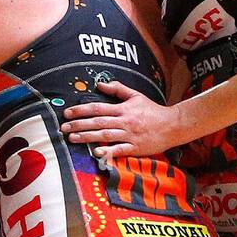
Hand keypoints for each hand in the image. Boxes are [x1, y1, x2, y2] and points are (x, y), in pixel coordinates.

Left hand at [61, 79, 181, 157]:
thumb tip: (100, 83)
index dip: (81, 110)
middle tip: (63, 127)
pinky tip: (96, 153)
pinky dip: (108, 151)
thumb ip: (118, 89)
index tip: (67, 113)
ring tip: (72, 138)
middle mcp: (124, 122)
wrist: (173, 125)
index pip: (98, 108)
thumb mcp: (136, 96)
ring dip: (87, 137)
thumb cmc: (153, 111)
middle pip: (98, 122)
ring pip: (105, 136)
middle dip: (79, 124)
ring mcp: (129, 136)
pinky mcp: (135, 148)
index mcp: (123, 109)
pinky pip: (120, 150)